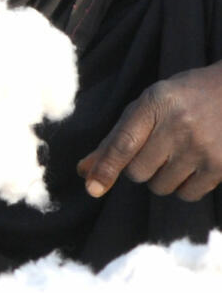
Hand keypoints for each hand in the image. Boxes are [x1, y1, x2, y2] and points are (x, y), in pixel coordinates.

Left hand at [79, 63, 221, 201]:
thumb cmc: (185, 98)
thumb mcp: (149, 105)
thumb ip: (116, 137)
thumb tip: (84, 171)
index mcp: (155, 104)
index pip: (124, 142)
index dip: (106, 168)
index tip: (93, 188)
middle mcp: (179, 125)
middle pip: (138, 172)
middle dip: (139, 167)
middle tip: (157, 148)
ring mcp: (202, 147)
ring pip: (161, 186)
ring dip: (162, 178)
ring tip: (178, 154)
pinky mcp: (221, 166)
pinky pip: (188, 194)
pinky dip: (185, 186)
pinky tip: (194, 164)